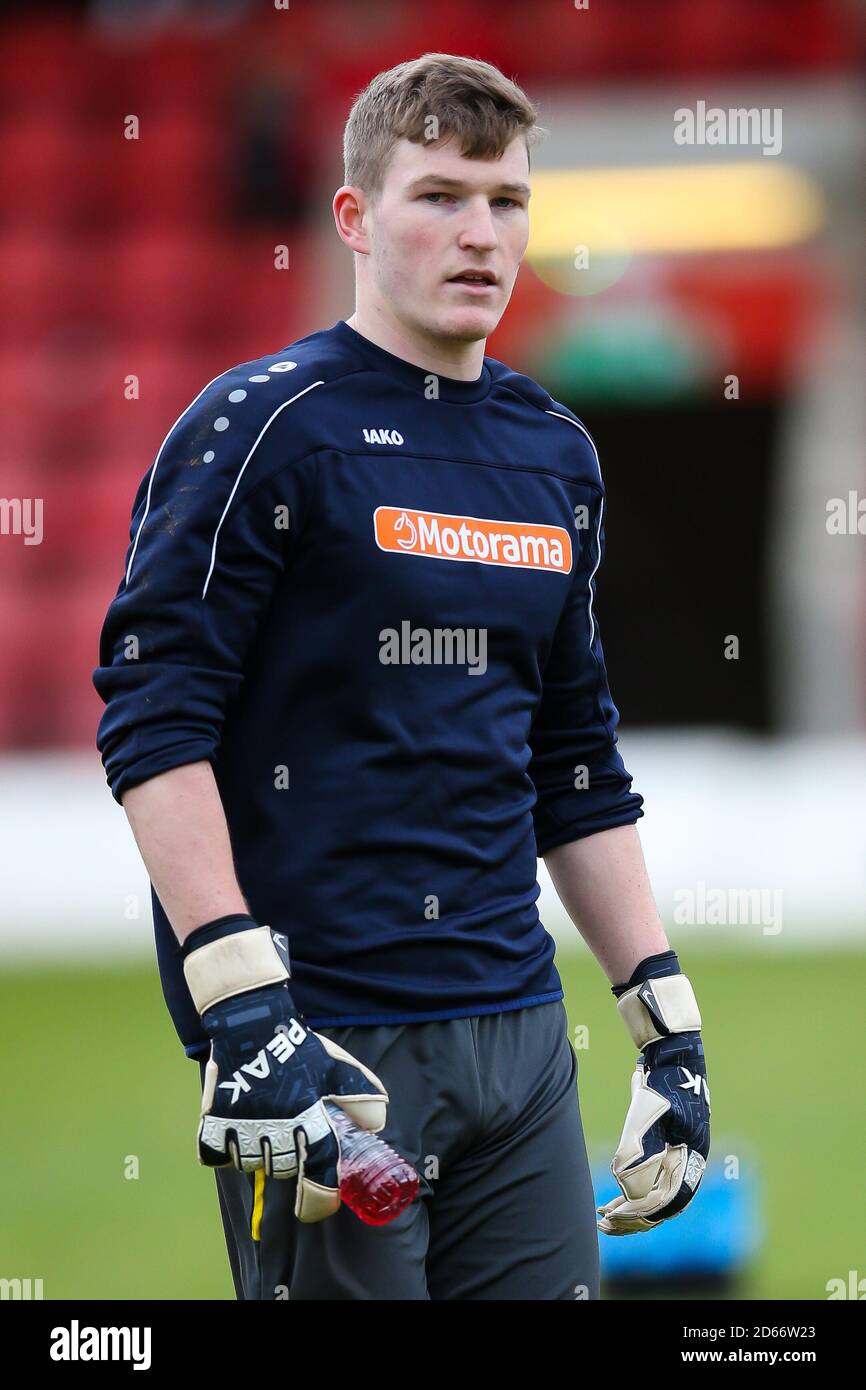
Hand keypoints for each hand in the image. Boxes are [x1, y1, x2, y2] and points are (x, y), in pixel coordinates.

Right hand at [183, 918, 387, 1221]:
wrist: (249, 1023)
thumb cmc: (296, 1047)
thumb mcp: (337, 1067)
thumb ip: (361, 1096)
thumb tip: (376, 1124)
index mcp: (308, 1117)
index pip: (320, 1174)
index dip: (321, 1199)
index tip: (321, 1204)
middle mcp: (276, 1128)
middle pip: (285, 1169)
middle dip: (290, 1158)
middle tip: (289, 1130)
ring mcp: (241, 1127)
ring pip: (252, 1164)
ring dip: (258, 1150)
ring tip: (263, 1119)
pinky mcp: (213, 1124)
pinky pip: (218, 1156)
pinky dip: (225, 1147)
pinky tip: (236, 1124)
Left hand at [597, 1029, 709, 1234]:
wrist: (673, 1060)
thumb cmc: (662, 1083)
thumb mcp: (647, 1111)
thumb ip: (636, 1142)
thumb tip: (621, 1178)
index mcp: (690, 1158)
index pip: (665, 1199)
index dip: (639, 1211)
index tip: (614, 1215)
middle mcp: (686, 1165)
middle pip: (660, 1207)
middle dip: (631, 1219)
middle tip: (603, 1223)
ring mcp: (677, 1162)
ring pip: (655, 1202)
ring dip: (630, 1214)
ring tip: (604, 1221)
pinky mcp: (665, 1157)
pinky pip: (652, 1188)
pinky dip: (633, 1199)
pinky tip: (613, 1204)